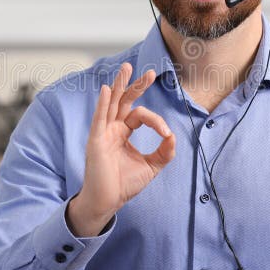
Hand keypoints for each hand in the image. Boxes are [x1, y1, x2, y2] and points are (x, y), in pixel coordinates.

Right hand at [66, 63, 175, 236]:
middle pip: (125, 101)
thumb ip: (164, 152)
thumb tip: (173, 136)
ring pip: (111, 103)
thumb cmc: (124, 184)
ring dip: (119, 85)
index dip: (156, 121)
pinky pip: (100, 118)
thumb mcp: (151, 166)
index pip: (141, 115)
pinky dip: (103, 104)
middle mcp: (113, 128)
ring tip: (125, 68)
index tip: (166, 133)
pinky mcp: (96, 140)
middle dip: (137, 85)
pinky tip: (106, 90)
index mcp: (123, 132)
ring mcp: (103, 132)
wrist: (108, 201)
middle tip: (151, 73)